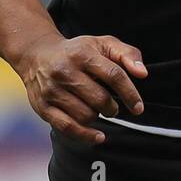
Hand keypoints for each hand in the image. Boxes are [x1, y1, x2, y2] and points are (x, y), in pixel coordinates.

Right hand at [15, 33, 147, 144]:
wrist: (37, 54)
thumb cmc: (78, 51)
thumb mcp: (102, 44)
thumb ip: (127, 54)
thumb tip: (143, 74)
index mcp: (83, 54)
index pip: (113, 75)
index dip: (130, 93)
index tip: (138, 107)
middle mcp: (65, 71)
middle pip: (100, 99)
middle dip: (112, 107)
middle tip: (112, 106)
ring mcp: (52, 90)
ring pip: (86, 115)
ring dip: (98, 117)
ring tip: (97, 109)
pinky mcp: (43, 107)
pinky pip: (67, 127)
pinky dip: (86, 135)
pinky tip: (98, 136)